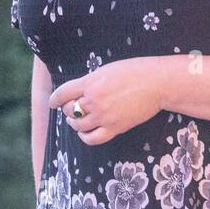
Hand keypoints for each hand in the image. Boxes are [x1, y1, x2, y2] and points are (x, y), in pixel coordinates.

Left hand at [47, 57, 165, 145]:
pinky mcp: (115, 127)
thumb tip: (80, 91)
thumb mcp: (107, 70)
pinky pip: (92, 138)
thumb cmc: (135, 71)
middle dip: (67, 110)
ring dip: (75, 123)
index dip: (55, 99)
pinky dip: (85, 137)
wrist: (156, 83)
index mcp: (90, 82)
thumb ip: (91, 81)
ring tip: (76, 121)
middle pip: (70, 110)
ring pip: (78, 125)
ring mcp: (103, 115)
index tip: (53, 102)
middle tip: (71, 109)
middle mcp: (94, 100)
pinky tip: (85, 132)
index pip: (63, 93)